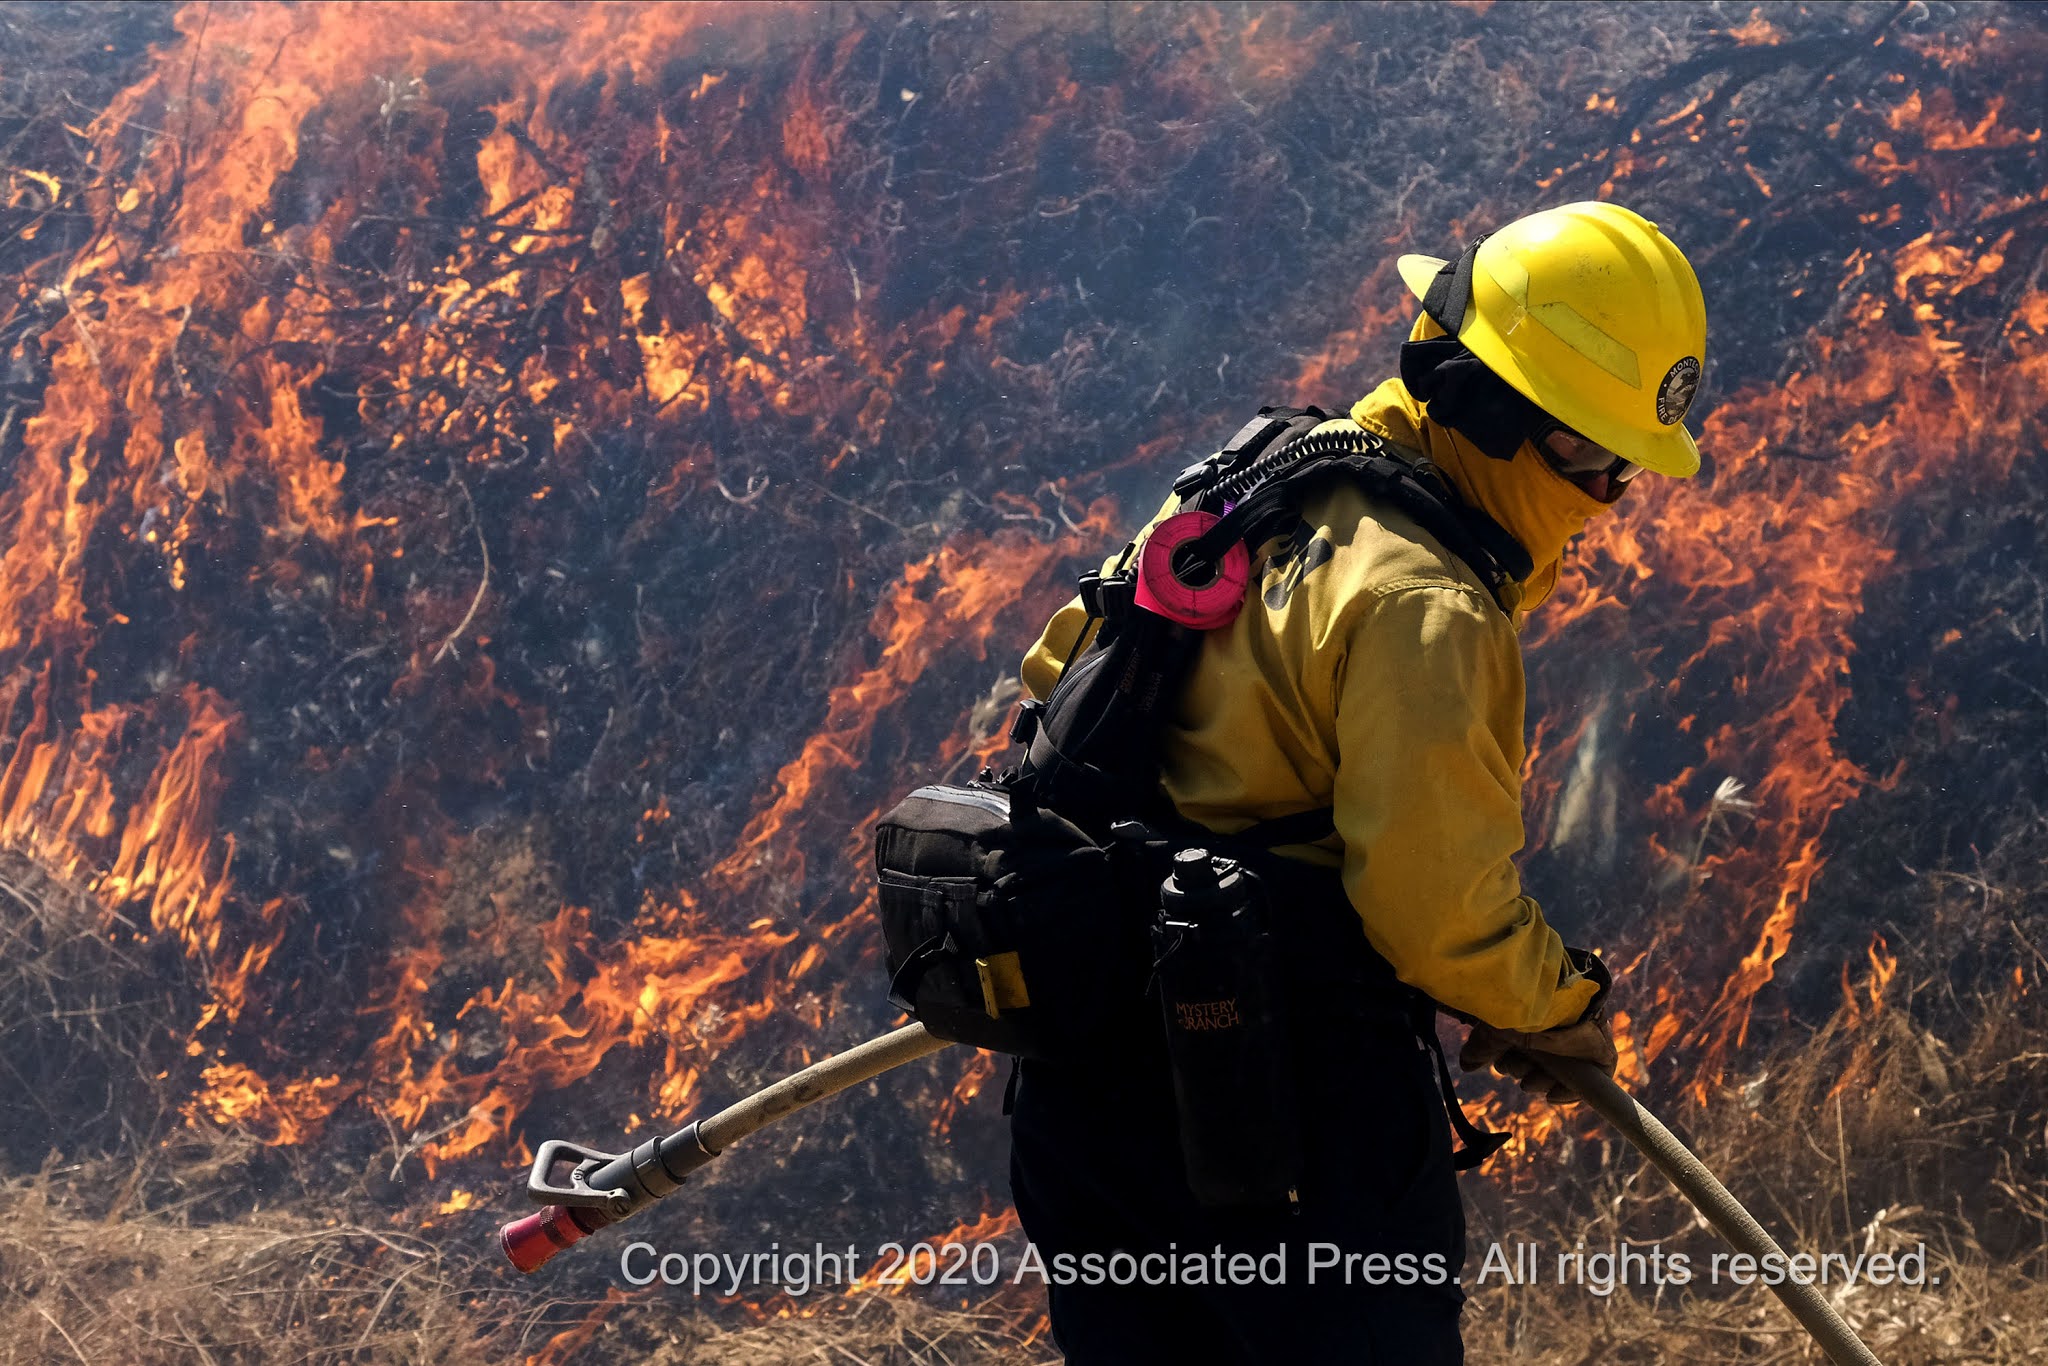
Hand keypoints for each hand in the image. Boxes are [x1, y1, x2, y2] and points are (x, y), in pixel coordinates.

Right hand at [1458, 1013, 1616, 1104]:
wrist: (1559, 996)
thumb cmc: (1525, 1007)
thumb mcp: (1496, 1028)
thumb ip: (1482, 1047)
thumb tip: (1467, 1064)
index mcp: (1534, 1020)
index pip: (1522, 1049)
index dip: (1512, 1064)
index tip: (1502, 1068)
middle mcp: (1556, 1031)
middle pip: (1536, 1063)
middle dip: (1522, 1072)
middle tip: (1519, 1067)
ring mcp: (1578, 1043)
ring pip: (1557, 1075)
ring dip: (1540, 1082)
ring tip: (1535, 1077)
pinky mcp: (1601, 1054)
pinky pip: (1586, 1083)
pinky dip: (1568, 1092)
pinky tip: (1552, 1093)